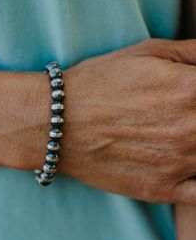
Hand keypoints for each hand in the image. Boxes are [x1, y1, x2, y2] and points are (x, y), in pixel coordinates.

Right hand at [58, 39, 195, 203]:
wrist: (58, 122)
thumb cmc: (99, 82)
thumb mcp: (147, 51)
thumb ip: (193, 52)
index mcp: (192, 90)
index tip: (195, 94)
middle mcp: (192, 129)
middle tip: (181, 115)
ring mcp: (178, 164)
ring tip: (175, 131)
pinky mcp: (161, 188)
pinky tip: (187, 163)